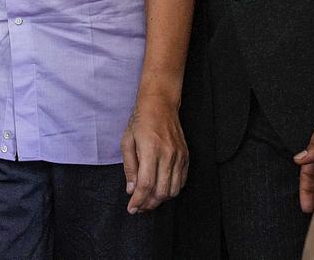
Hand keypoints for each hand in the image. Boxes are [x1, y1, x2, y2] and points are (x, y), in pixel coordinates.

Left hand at [121, 95, 187, 214]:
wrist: (160, 104)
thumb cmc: (141, 121)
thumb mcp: (127, 141)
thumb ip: (130, 167)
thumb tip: (131, 189)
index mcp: (151, 150)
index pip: (146, 184)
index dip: (138, 200)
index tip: (131, 208)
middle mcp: (168, 155)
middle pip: (161, 191)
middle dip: (149, 204)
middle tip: (139, 207)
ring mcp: (179, 156)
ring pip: (173, 190)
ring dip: (160, 200)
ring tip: (149, 200)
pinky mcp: (186, 156)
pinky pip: (182, 181)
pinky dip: (171, 190)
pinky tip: (161, 190)